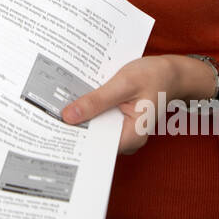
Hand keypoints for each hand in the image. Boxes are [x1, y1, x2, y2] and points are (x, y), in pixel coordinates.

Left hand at [61, 54, 203, 153]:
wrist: (172, 72)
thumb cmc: (154, 76)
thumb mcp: (124, 83)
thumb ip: (97, 100)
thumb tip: (69, 116)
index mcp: (133, 136)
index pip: (96, 146)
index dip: (74, 139)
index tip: (52, 131)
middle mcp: (128, 139)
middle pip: (93, 139)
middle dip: (73, 127)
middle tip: (45, 116)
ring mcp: (123, 131)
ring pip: (94, 128)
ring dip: (79, 117)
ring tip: (54, 107)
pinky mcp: (118, 121)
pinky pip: (99, 120)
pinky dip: (88, 111)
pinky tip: (73, 101)